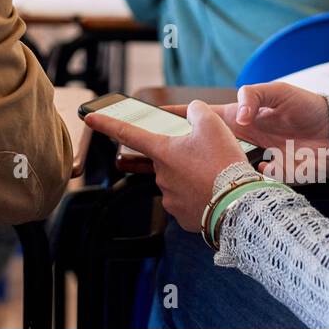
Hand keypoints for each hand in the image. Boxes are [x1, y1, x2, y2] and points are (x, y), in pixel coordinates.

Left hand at [82, 100, 250, 231]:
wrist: (238, 204)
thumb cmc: (223, 163)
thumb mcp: (213, 124)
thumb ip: (197, 111)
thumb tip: (193, 112)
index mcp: (162, 152)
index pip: (128, 134)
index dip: (107, 124)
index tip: (89, 118)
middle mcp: (161, 176)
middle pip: (166, 159)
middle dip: (182, 155)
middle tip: (208, 156)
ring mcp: (171, 198)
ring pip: (179, 180)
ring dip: (193, 176)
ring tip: (216, 175)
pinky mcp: (183, 217)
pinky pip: (189, 201)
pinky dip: (200, 195)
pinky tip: (215, 192)